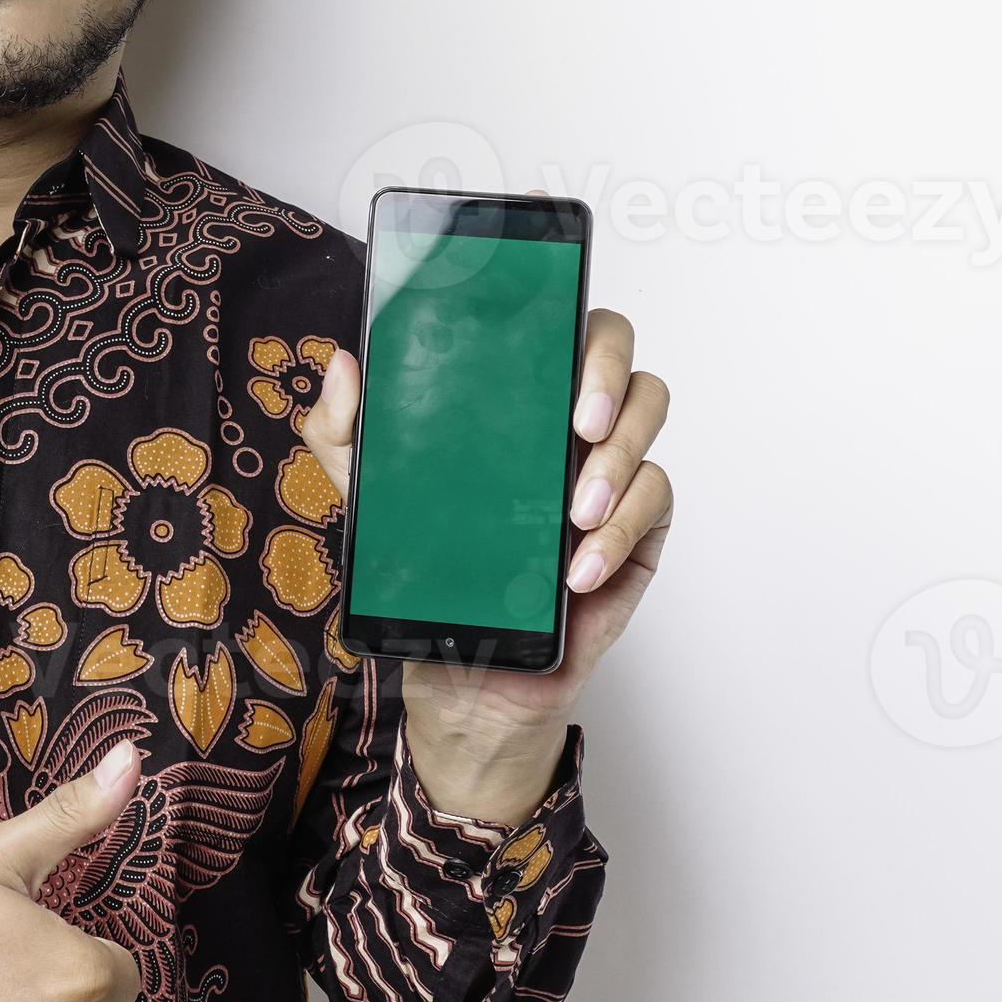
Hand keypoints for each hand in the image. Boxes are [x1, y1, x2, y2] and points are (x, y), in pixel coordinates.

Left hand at [301, 308, 672, 824]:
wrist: (462, 673)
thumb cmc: (428, 569)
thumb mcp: (369, 496)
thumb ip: (344, 430)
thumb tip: (347, 365)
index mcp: (518, 403)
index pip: (566, 330)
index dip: (575, 327)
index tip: (556, 353)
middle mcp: (571, 428)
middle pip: (623, 362)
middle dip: (610, 381)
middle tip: (579, 425)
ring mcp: (610, 475)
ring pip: (648, 420)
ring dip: (620, 460)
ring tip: (576, 511)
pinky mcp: (636, 530)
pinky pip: (657, 500)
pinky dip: (622, 532)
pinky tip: (578, 568)